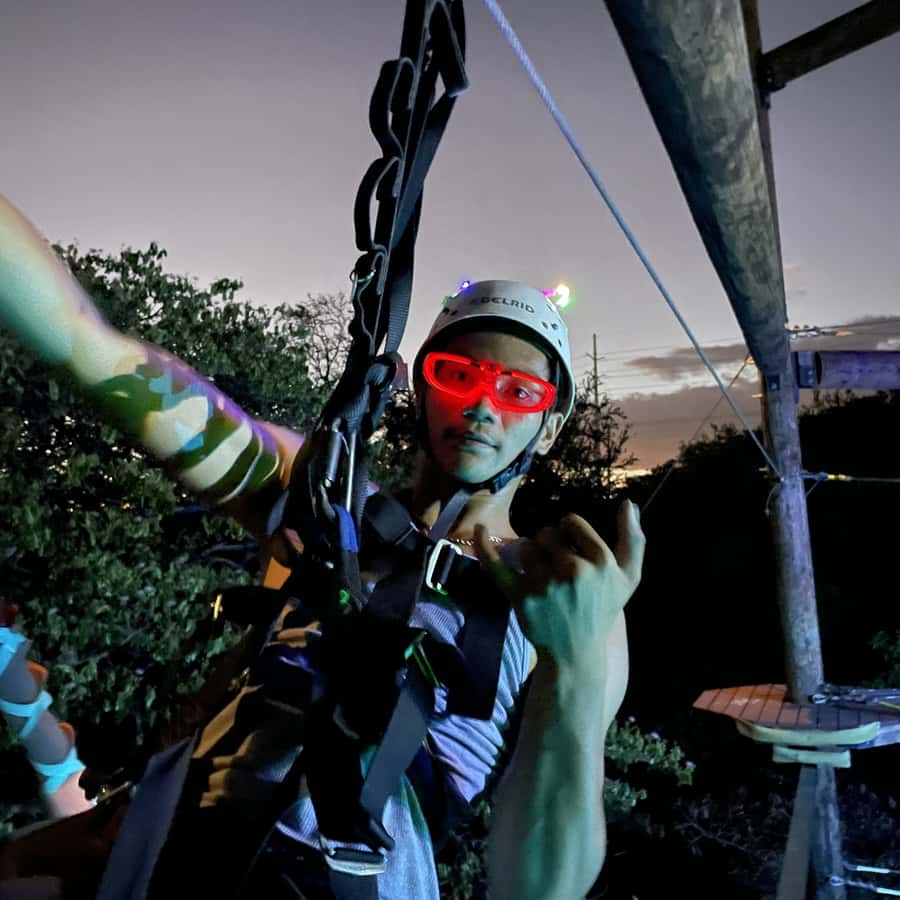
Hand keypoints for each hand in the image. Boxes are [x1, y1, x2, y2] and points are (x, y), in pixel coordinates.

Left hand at [474, 501, 644, 676]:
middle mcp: (573, 571)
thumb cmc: (602, 610)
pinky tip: (480, 528)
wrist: (576, 653)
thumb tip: (628, 502)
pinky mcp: (520, 596)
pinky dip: (485, 544)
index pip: (571, 523)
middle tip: (557, 568)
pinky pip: (497, 564)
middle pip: (548, 534)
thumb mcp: (630, 578)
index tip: (572, 547)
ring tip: (542, 577)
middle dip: (550, 545)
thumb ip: (634, 540)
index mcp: (601, 562)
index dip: (569, 531)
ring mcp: (545, 584)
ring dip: (531, 556)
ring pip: (527, 547)